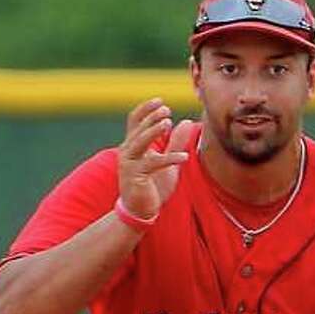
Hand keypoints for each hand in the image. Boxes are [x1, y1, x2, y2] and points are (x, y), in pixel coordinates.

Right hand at [117, 100, 193, 221]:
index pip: (135, 121)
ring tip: (168, 122)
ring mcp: (129, 164)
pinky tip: (184, 157)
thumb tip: (186, 122)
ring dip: (153, 130)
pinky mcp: (136, 177)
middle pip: (138, 129)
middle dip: (152, 118)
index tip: (160, 101)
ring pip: (140, 142)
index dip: (146, 109)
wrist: (140, 212)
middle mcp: (127, 152)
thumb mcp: (168, 162)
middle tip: (166, 109)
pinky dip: (169, 159)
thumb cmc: (153, 186)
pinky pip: (153, 164)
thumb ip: (175, 142)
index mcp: (132, 146)